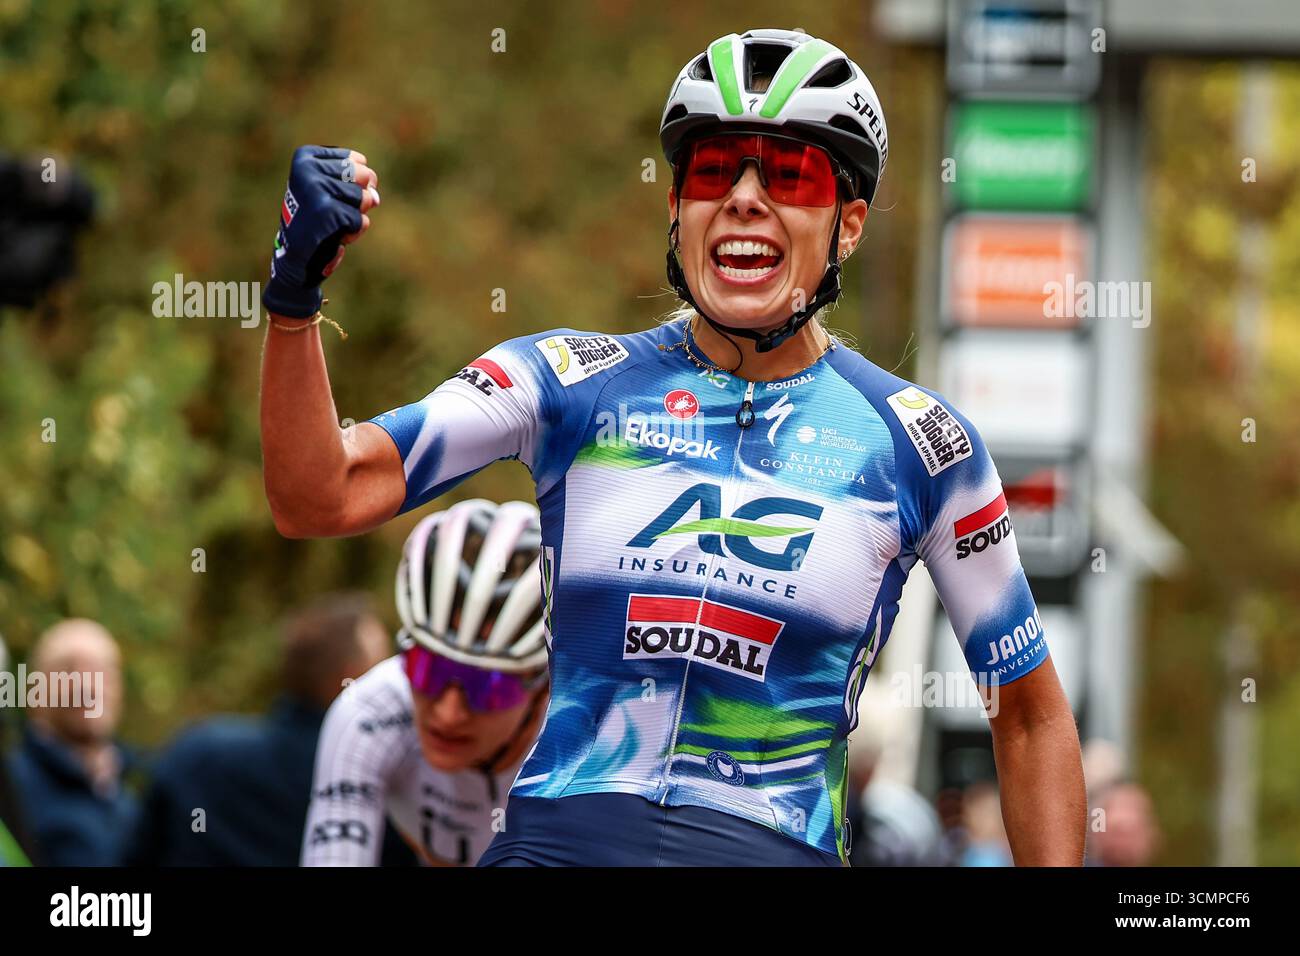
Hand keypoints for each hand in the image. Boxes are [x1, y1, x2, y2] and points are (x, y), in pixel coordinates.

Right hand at [262, 145, 380, 318]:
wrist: (296, 257)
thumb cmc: (318, 220)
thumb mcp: (333, 190)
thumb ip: (358, 182)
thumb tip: (374, 197)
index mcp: (305, 157)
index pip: (358, 161)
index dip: (356, 183)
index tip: (332, 195)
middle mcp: (307, 168)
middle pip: (363, 176)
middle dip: (359, 198)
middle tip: (334, 210)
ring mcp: (316, 188)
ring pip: (364, 198)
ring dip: (356, 216)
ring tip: (333, 223)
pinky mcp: (326, 211)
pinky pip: (360, 219)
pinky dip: (354, 232)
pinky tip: (335, 236)